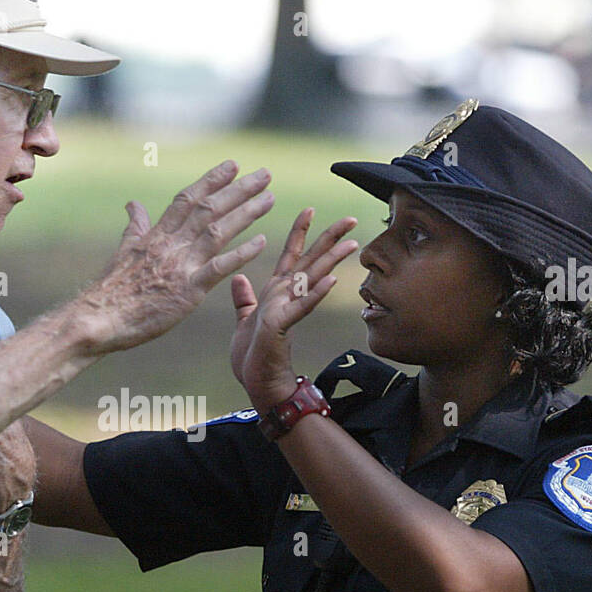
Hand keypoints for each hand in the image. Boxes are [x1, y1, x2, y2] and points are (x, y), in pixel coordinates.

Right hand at [75, 160, 273, 353]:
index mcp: (157, 234)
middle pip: (209, 208)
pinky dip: (241, 254)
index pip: (188, 199)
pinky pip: (219, 268)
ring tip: (269, 198)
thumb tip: (132, 204)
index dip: (212, 180)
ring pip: (217, 231)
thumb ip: (135, 226)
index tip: (233, 165)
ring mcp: (180, 266)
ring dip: (246, 212)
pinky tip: (261, 242)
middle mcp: (171, 244)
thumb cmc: (111, 290)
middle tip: (265, 174)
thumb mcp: (123, 250)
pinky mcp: (187, 291)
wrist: (100, 318)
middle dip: (239, 189)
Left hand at [230, 209, 357, 410]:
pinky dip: (315, 293)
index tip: (310, 208)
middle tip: (352, 219)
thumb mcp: (244, 320)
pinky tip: (331, 280)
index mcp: (276, 292)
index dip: (300, 231)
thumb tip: (239, 279)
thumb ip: (244, 299)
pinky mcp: (282, 325)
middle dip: (330, 239)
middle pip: (310, 261)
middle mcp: (286, 297)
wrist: (257, 383)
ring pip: (311, 279)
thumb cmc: (253, 356)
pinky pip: (301, 306)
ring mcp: (286, 310)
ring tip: (352, 243)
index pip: (291, 255)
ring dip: (331, 261)